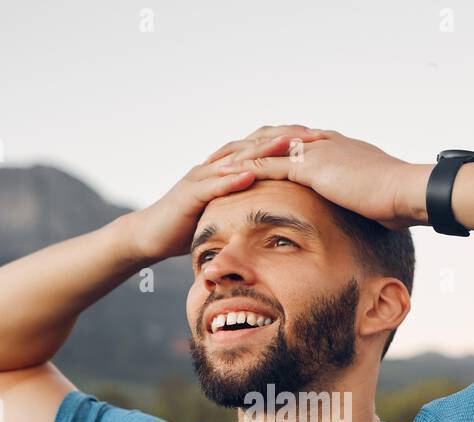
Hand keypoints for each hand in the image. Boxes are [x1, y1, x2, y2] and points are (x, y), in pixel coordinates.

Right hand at [126, 125, 325, 262]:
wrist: (150, 235)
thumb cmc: (188, 226)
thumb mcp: (227, 215)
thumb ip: (249, 207)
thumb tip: (278, 215)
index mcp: (228, 169)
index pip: (265, 150)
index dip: (292, 144)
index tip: (322, 142)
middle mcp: (217, 165)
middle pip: (256, 146)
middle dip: (286, 140)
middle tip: (316, 135)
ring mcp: (202, 176)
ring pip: (237, 160)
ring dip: (264, 152)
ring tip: (291, 145)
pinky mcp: (190, 193)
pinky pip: (214, 184)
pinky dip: (232, 179)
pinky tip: (251, 175)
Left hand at [213, 127, 425, 230]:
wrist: (408, 190)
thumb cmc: (400, 199)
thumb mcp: (375, 196)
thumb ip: (362, 199)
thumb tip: (364, 212)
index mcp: (334, 147)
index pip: (293, 141)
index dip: (270, 148)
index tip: (252, 157)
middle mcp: (321, 142)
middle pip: (271, 136)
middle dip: (245, 146)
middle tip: (221, 157)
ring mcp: (314, 151)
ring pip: (264, 147)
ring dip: (237, 156)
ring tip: (212, 166)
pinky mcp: (310, 165)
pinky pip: (268, 164)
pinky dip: (245, 169)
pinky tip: (226, 178)